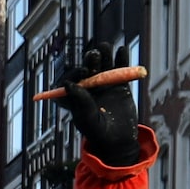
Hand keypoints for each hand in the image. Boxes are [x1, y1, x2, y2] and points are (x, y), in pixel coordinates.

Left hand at [54, 42, 143, 169]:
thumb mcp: (88, 119)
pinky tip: (122, 50)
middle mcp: (89, 89)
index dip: (77, 73)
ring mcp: (105, 86)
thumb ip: (80, 103)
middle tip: (94, 54)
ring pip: (105, 67)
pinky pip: (120, 71)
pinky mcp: (120, 86)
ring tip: (106, 47)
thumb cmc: (98, 134)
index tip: (84, 71)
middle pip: (89, 69)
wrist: (119, 141)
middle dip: (91, 60)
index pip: (73, 79)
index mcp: (76, 96)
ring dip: (105, 56)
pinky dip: (122, 60)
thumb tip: (67, 84)